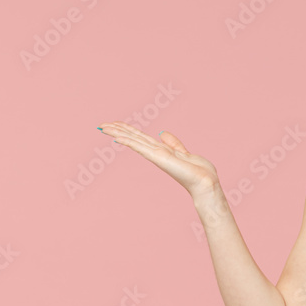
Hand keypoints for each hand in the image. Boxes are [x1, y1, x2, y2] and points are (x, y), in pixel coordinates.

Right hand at [98, 121, 218, 199]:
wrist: (205, 182)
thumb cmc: (198, 171)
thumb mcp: (184, 153)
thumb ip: (173, 143)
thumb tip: (162, 133)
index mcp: (161, 150)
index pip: (140, 137)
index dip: (127, 130)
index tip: (114, 124)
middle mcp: (156, 153)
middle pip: (133, 138)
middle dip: (117, 130)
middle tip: (100, 125)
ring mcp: (156, 155)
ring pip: (133, 141)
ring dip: (118, 133)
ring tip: (103, 127)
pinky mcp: (159, 158)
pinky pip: (140, 147)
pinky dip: (128, 141)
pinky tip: (116, 137)